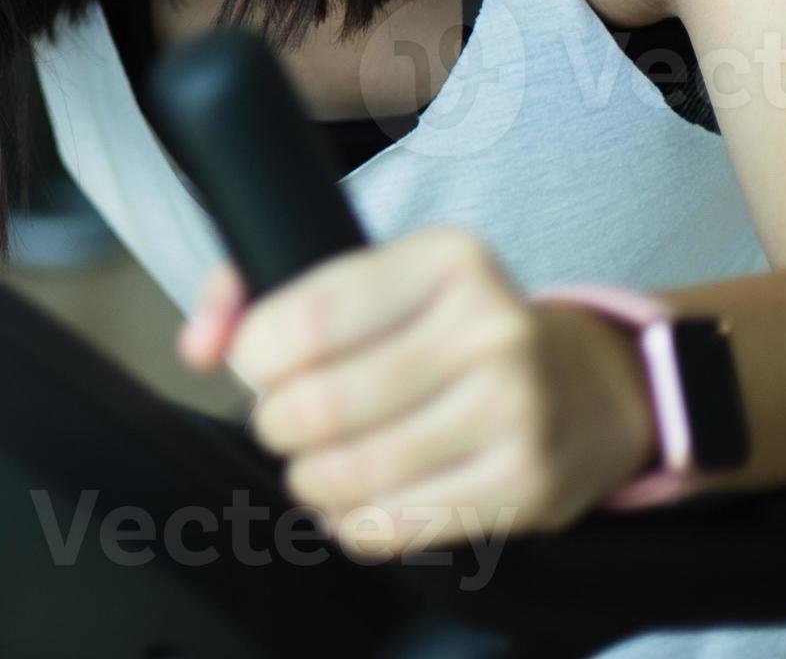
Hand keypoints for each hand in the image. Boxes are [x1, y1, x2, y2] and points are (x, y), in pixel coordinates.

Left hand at [178, 225, 656, 557]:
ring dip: (307, 478)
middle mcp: (490, 330)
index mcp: (446, 260)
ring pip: (352, 472)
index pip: (306, 318)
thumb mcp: (375, 280)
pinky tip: (354, 502)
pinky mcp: (527, 488)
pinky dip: (351, 522)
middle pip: (321, 404)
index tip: (257, 367)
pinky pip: (396, 525)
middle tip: (283, 421)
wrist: (589, 387)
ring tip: (313, 465)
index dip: (254, 356)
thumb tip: (196, 345)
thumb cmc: (450, 329)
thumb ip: (259, 292)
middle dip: (277, 423)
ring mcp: (517, 412)